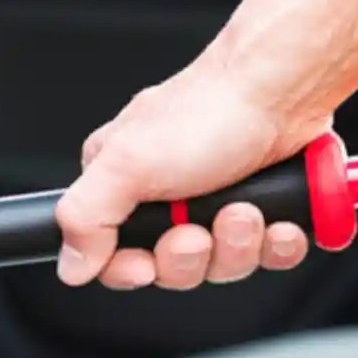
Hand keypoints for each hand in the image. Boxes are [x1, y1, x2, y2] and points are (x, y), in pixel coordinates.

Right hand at [54, 63, 332, 289]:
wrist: (286, 87)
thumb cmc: (210, 109)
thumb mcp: (127, 164)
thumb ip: (86, 217)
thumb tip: (71, 265)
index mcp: (126, 185)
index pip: (115, 258)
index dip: (134, 270)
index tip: (146, 264)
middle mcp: (173, 198)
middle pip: (175, 268)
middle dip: (195, 253)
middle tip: (201, 224)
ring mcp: (223, 205)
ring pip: (227, 265)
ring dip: (240, 243)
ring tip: (245, 207)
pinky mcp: (270, 210)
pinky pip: (272, 254)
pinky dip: (279, 242)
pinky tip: (280, 218)